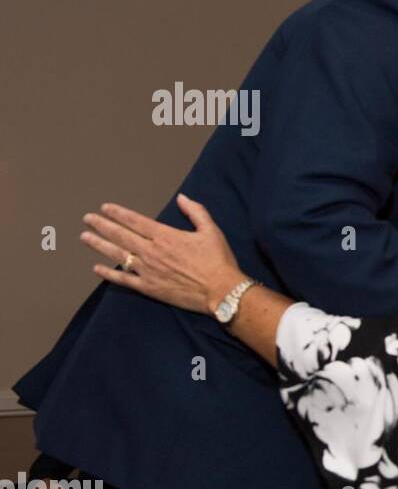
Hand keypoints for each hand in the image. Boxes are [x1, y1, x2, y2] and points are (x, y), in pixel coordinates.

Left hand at [81, 194, 246, 314]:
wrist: (221, 291)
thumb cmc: (218, 260)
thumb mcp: (211, 231)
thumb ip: (196, 211)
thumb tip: (182, 198)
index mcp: (165, 236)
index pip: (135, 221)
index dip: (118, 213)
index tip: (105, 208)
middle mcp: (151, 251)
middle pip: (120, 235)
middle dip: (101, 225)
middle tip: (87, 219)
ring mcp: (147, 270)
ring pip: (117, 255)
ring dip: (99, 245)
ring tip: (85, 237)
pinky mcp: (149, 288)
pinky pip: (123, 279)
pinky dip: (109, 274)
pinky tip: (96, 268)